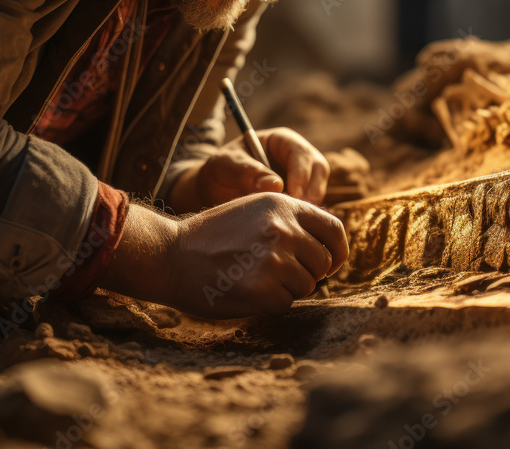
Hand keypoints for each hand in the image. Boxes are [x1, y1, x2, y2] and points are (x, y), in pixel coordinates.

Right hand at [97, 193, 347, 317]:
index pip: (334, 230)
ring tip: (255, 277)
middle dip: (306, 273)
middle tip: (276, 273)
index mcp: (284, 205)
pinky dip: (270, 304)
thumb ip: (291, 221)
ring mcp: (274, 260)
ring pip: (306, 285)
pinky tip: (246, 290)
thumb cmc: (214, 236)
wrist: (172, 255)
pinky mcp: (263, 289)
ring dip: (286, 288)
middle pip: (322, 263)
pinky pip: (286, 304)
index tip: (331, 263)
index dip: (337, 251)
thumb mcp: (255, 210)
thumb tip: (329, 247)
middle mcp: (283, 229)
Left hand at [169, 127, 329, 212]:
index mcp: (283, 141)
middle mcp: (298, 158)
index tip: (293, 196)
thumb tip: (276, 186)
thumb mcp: (229, 164)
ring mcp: (302, 178)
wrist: (216, 188)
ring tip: (291, 223)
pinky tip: (291, 229)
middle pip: (319, 171)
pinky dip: (305, 217)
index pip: (303, 155)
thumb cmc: (222, 169)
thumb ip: (249, 172)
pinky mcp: (300, 198)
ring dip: (310, 207)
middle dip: (312, 192)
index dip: (301, 175)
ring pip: (318, 191)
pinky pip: (311, 207)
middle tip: (298, 213)